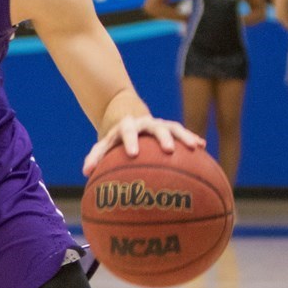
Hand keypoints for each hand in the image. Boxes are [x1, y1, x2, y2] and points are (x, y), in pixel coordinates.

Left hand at [82, 115, 203, 175]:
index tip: (132, 154)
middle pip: (154, 127)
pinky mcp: (170, 128)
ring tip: (194, 146)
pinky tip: (202, 147)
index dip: (130, 141)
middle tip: (169, 150)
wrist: (125, 114)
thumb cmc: (114, 139)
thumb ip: (95, 157)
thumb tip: (86, 173)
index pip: (127, 132)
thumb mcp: (104, 145)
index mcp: (126, 127)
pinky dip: (191, 137)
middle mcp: (144, 123)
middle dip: (162, 138)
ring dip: (183, 136)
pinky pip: (182, 132)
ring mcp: (158, 124)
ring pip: (172, 127)